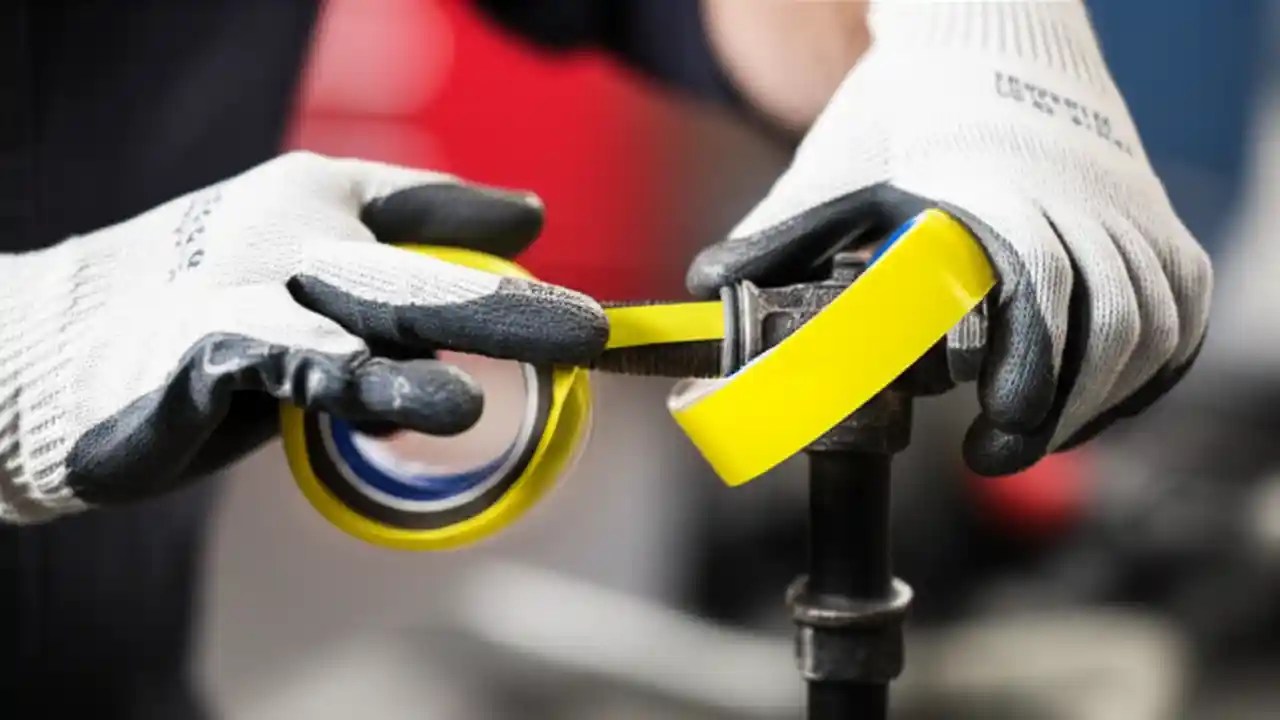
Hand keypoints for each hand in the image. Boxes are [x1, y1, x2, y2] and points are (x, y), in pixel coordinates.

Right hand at [0, 151, 606, 521]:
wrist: (58, 344)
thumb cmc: (214, 303)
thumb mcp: (318, 260)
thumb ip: (415, 239)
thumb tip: (529, 218)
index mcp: (319, 196)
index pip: (424, 212)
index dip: (494, 241)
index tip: (568, 280)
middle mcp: (288, 232)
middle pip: (415, 274)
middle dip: (505, 308)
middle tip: (588, 332)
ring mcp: (245, 288)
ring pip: (356, 323)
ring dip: (428, 355)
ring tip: (481, 399)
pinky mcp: (201, 351)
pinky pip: (283, 367)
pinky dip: (339, 382)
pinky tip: (394, 404)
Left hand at [687, 2, 1211, 475]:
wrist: (989, 39)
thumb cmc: (906, 118)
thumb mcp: (837, 173)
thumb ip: (780, 237)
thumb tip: (710, 288)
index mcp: (985, 199)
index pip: (1030, 293)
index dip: (1026, 369)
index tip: (992, 424)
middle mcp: (1069, 203)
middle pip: (1100, 325)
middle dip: (1054, 407)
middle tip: (994, 453)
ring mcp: (1121, 211)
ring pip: (1147, 326)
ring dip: (1096, 399)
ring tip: (1031, 434)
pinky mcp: (1154, 223)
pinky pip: (1179, 312)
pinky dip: (1146, 371)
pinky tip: (1092, 404)